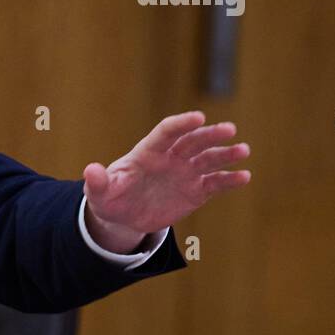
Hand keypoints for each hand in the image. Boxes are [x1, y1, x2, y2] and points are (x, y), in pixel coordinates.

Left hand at [82, 110, 250, 249]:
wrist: (123, 217)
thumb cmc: (110, 197)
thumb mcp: (100, 193)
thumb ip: (98, 181)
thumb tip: (90, 170)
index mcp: (148, 152)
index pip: (166, 132)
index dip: (181, 124)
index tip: (198, 117)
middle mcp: (171, 158)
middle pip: (192, 142)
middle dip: (210, 135)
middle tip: (229, 130)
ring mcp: (185, 173)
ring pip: (208, 160)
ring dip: (226, 155)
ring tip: (242, 150)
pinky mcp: (195, 191)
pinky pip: (215, 183)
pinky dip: (229, 180)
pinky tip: (244, 177)